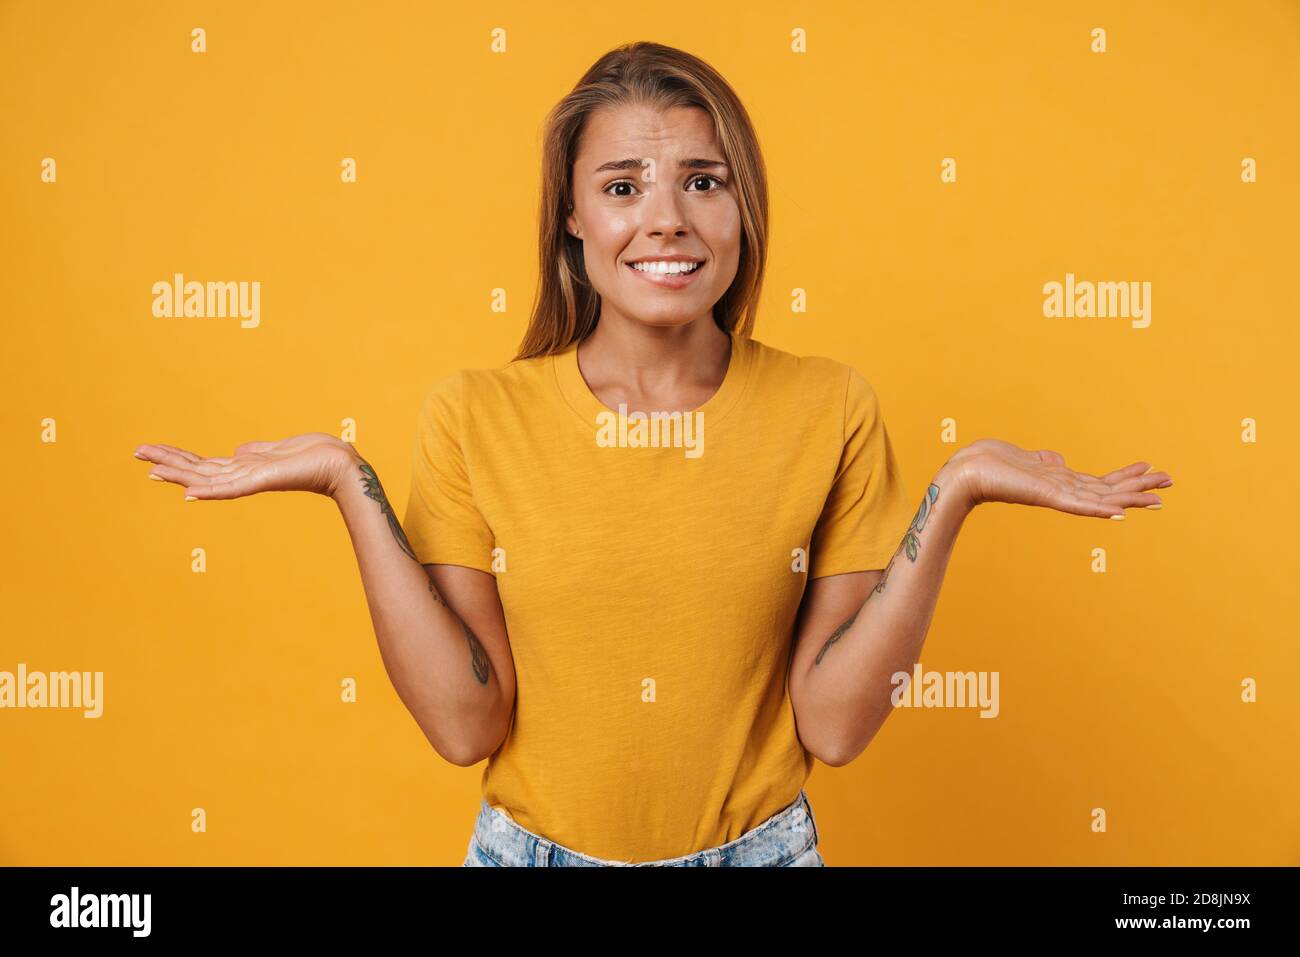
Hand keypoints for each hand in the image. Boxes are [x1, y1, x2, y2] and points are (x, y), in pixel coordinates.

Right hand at [133, 432, 358, 499]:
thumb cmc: (315, 456)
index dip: (177, 457)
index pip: (203, 463)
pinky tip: (188, 492)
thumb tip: (236, 451)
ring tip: (151, 468)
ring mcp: (251, 480)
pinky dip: (210, 490)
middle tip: (136, 454)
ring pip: (207, 478)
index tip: (151, 452)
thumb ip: (255, 452)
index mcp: (245, 467)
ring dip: (179, 473)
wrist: (340, 465)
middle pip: (197, 469)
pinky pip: (232, 489)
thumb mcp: (277, 450)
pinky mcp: (263, 481)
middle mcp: (243, 475)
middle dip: (167, 461)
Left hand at [943, 438, 1172, 518]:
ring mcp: (1055, 495)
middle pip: (1109, 490)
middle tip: (1170, 483)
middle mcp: (1062, 490)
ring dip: (1129, 497)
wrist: (965, 472)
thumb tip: (1057, 461)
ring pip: (1100, 498)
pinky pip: (1077, 505)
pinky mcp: (1045, 496)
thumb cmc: (989, 464)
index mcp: (1060, 481)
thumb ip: (1045, 463)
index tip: (1151, 470)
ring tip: (1156, 497)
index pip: (1100, 482)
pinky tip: (1118, 512)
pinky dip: (1098, 509)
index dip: (1126, 477)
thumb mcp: (1026, 460)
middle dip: (1139, 486)